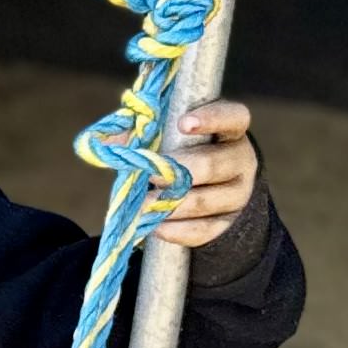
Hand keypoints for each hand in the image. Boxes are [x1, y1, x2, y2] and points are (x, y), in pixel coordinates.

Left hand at [153, 99, 260, 245]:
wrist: (203, 191)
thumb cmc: (180, 153)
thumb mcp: (164, 136)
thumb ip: (141, 131)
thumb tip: (106, 139)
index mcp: (230, 128)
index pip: (233, 116)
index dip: (211, 118)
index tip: (182, 124)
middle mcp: (241, 159)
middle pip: (213, 165)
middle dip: (177, 172)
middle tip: (151, 176)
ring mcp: (239, 193)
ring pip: (204, 201)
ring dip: (170, 204)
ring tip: (143, 205)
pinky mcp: (230, 223)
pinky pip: (204, 230)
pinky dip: (177, 230)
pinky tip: (156, 227)